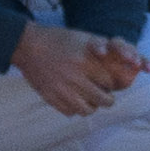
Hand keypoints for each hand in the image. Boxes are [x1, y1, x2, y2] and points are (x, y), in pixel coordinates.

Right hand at [12, 25, 148, 117]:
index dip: (112, 84)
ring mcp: (61, 90)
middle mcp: (75, 78)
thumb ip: (102, 50)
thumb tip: (121, 62)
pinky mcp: (50, 97)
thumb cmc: (59, 40)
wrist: (28, 46)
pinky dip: (74, 109)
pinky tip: (73, 101)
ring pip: (87, 110)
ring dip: (92, 107)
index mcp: (85, 63)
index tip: (109, 83)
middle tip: (105, 97)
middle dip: (107, 99)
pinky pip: (70, 112)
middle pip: (103, 100)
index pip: (109, 82)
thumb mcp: (84, 38)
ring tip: (90, 101)